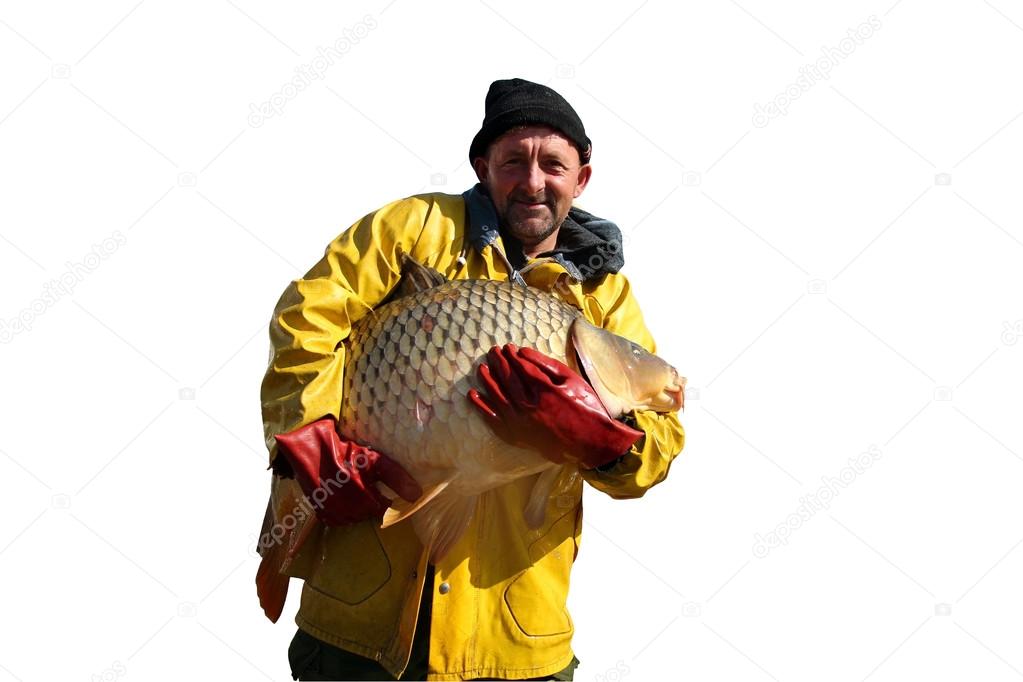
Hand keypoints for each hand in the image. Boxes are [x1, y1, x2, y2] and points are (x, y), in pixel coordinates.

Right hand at [274, 418, 421, 525]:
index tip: (381, 486)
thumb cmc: (345, 453)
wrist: (310, 450)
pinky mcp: (322, 514)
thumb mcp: (374, 460)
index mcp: (364, 500)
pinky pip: (339, 518)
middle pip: (370, 512)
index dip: (386, 496)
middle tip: (364, 481)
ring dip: (356, 505)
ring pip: (355, 516)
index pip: (385, 509)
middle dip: (371, 499)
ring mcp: (333, 515)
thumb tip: (417, 495)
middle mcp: (348, 512)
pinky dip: (342, 509)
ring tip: (351, 485)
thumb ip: (396, 478)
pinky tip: (341, 493)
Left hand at [467, 344, 643, 468]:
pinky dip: (481, 407)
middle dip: (498, 363)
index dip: (512, 356)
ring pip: (497, 396)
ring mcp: (520, 423)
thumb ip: (546, 365)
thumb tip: (523, 352)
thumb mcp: (571, 380)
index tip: (507, 348)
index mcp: (544, 390)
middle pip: (507, 379)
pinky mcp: (516, 436)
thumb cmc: (584, 407)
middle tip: (492, 352)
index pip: (520, 367)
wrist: (589, 442)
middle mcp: (529, 406)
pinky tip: (473, 395)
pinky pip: (493, 419)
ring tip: (481, 368)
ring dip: (487, 380)